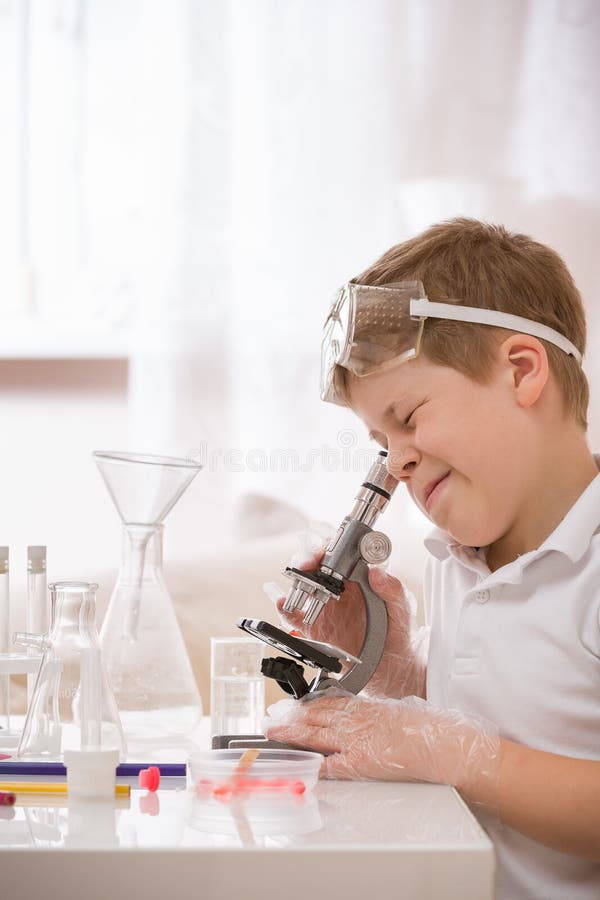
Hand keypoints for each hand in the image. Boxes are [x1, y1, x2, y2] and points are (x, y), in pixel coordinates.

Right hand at [264, 540, 426, 698]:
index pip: (341, 552)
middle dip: (308, 557)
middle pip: (316, 562)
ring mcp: (324, 605)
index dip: (331, 545)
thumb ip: (393, 590)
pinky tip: (284, 603)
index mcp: (359, 576)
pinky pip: (294, 615)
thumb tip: (378, 573)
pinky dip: (285, 608)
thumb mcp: (402, 609)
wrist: (391, 667)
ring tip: (299, 581)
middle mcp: (339, 587)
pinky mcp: (315, 627)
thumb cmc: (398, 632)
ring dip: (296, 578)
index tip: (327, 549)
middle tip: (308, 563)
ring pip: (302, 583)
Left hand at [264, 692, 499, 808]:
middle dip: (290, 719)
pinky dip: (314, 764)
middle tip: (269, 719)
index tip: (288, 706)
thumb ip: (372, 715)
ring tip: (273, 734)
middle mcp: (357, 720)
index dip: (304, 705)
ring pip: (316, 735)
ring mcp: (358, 741)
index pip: (327, 703)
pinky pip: (333, 764)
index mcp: (365, 708)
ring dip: (293, 735)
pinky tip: (298, 763)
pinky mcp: (363, 762)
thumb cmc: (426, 729)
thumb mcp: (394, 713)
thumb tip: (358, 715)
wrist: (444, 743)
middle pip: (315, 717)